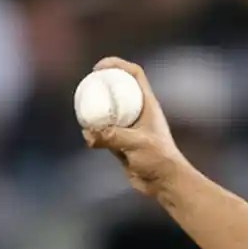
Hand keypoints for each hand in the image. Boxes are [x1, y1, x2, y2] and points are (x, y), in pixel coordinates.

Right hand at [81, 56, 190, 198]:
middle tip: (84, 89)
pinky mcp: (121, 142)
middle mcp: (138, 112)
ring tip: (83, 115)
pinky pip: (103, 131)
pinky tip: (88, 138)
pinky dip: (94, 133)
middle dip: (100, 85)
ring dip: (94, 112)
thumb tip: (88, 132)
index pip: (135, 74)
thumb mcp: (136, 144)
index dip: (117, 65)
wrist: (164, 183)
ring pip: (108, 111)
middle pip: (117, 89)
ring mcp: (129, 127)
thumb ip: (112, 137)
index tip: (98, 68)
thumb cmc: (159, 160)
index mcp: (147, 104)